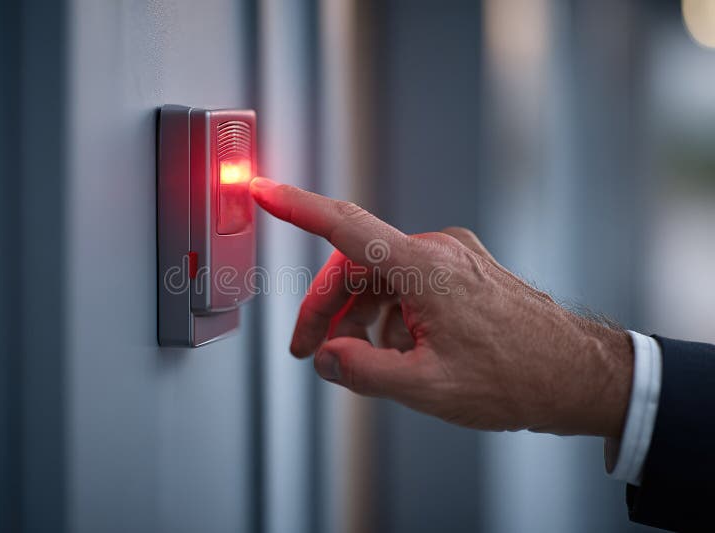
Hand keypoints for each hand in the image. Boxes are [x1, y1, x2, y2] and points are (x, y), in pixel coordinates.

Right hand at [249, 177, 632, 437]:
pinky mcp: (462, 270)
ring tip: (357, 362)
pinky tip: (393, 351)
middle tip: (311, 352)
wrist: (579, 376)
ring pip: (380, 277)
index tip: (261, 188)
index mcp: (424, 268)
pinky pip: (407, 284)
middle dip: (326, 308)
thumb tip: (327, 358)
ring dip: (358, 316)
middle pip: (355, 264)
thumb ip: (363, 372)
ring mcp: (453, 257)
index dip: (295, 206)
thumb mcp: (428, 388)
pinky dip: (388, 314)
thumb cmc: (517, 378)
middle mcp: (437, 250)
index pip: (344, 225)